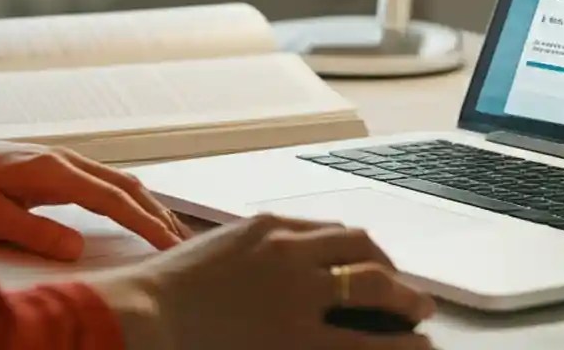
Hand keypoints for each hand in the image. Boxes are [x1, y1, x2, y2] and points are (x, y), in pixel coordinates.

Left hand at [0, 123, 186, 259]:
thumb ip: (35, 233)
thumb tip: (78, 249)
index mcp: (54, 172)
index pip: (115, 201)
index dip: (147, 224)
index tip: (171, 245)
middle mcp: (66, 161)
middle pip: (128, 188)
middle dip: (159, 215)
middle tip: (183, 243)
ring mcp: (61, 161)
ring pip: (119, 182)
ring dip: (147, 205)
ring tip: (169, 229)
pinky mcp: (53, 167)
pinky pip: (103, 181)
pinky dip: (128, 198)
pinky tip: (132, 209)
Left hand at [88, 214, 436, 349]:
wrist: (136, 320)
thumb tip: (342, 341)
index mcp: (299, 339)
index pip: (377, 345)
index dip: (411, 346)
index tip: (427, 347)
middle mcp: (298, 289)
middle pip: (378, 284)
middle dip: (410, 297)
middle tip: (420, 308)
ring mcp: (281, 250)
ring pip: (355, 242)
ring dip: (381, 258)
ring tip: (387, 270)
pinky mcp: (260, 226)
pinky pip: (316, 225)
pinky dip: (338, 239)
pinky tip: (338, 248)